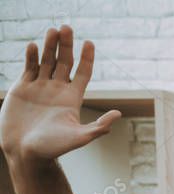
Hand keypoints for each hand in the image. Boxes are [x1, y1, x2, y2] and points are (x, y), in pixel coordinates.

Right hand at [0, 26, 120, 162]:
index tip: (90, 43)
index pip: (83, 73)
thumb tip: (118, 115)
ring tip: (53, 30)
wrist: (26, 154)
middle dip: (66, 45)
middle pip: (64, 62)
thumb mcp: (79, 137)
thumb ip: (98, 127)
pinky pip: (29, 68)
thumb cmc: (53, 149)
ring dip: (50, 46)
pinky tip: (34, 46)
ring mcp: (39, 88)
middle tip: (67, 27)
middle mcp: (57, 90)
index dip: (87, 58)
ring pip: (47, 62)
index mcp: (72, 99)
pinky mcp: (22, 89)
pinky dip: (32, 56)